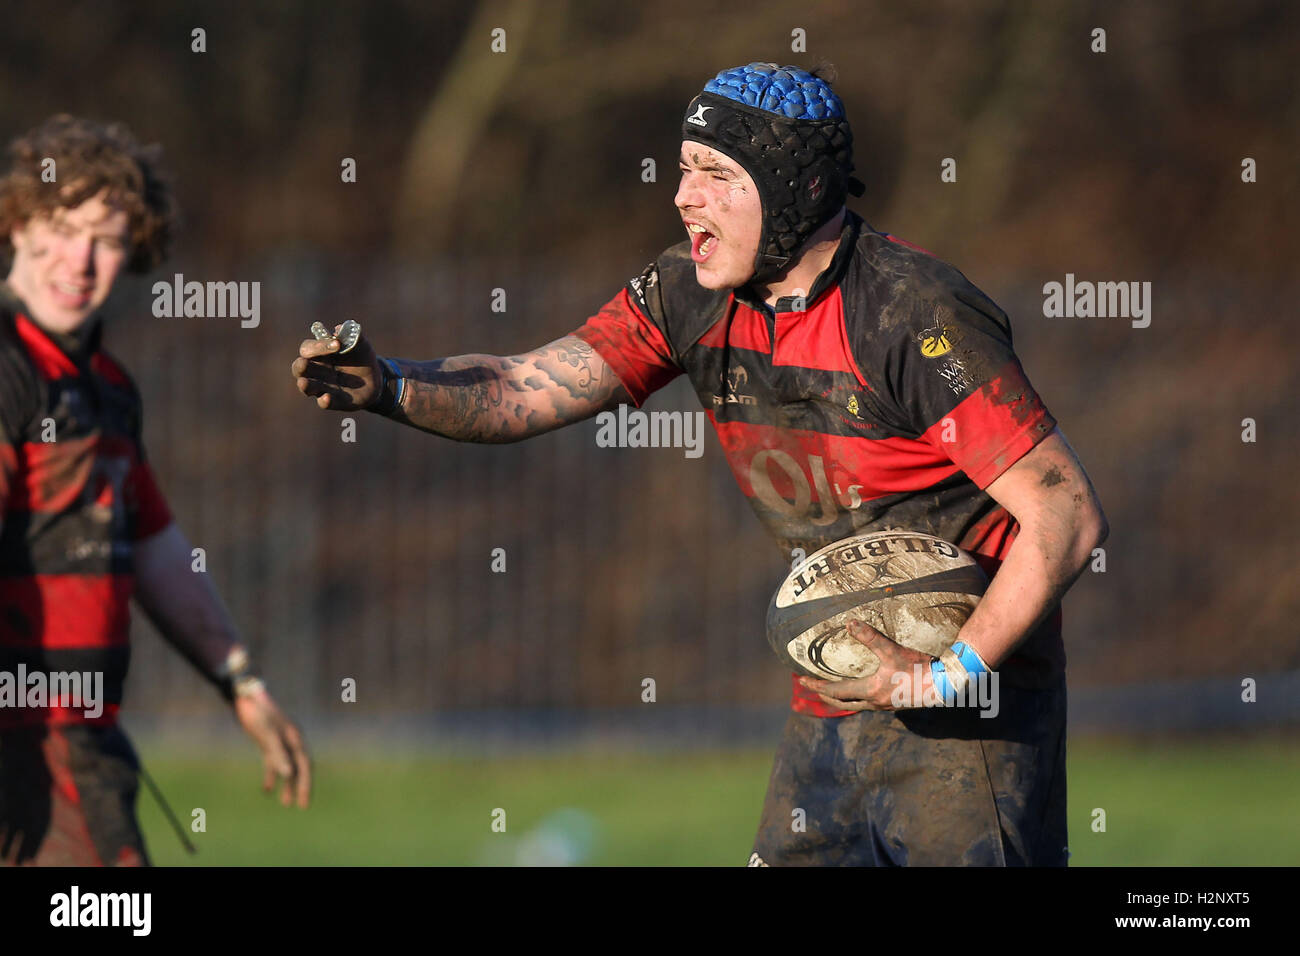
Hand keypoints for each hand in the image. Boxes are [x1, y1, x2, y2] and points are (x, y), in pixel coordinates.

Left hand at [233, 686, 311, 807]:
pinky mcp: (267, 740)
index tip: (303, 802)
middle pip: (299, 767)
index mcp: (294, 738)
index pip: (304, 765)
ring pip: (287, 766)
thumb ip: (277, 755)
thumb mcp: (266, 734)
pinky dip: (272, 775)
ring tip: (285, 803)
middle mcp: (290, 740)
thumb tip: (289, 775)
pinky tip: (267, 789)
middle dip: (301, 787)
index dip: (305, 784)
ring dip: (287, 784)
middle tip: (301, 806)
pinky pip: (273, 761)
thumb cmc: (256, 713)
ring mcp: (279, 740)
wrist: (243, 693)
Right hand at [291, 324, 383, 410]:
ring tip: (304, 382)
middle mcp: (316, 370)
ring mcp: (323, 387)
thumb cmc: (361, 357)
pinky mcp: (333, 401)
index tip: (338, 344)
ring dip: (305, 385)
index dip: (319, 346)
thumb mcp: (361, 344)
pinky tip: (326, 398)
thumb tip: (339, 328)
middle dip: (301, 366)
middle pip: (299, 368)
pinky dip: (324, 401)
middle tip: (305, 363)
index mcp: (319, 354)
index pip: (308, 348)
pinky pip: (324, 403)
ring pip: (307, 386)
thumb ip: (351, 335)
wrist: (375, 378)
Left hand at [798, 620, 935, 711]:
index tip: (801, 681)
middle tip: (811, 688)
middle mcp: (874, 703)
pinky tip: (862, 688)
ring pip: (855, 705)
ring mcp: (885, 706)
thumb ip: (870, 637)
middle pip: (842, 702)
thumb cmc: (918, 669)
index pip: (836, 691)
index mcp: (870, 691)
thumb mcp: (892, 651)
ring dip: (840, 698)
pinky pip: (868, 703)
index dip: (817, 685)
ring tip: (832, 690)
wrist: (944, 685)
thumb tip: (850, 623)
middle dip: (825, 695)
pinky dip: (857, 697)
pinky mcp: (895, 704)